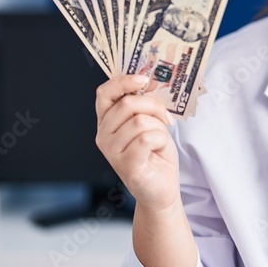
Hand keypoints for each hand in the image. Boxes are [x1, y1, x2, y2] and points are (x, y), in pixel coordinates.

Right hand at [95, 74, 179, 212]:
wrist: (161, 187)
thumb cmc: (155, 153)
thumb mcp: (149, 122)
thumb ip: (143, 104)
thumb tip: (149, 82)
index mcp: (107, 121)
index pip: (105, 93)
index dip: (123, 82)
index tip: (143, 78)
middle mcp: (104, 135)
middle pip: (128, 104)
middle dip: (154, 106)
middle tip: (164, 118)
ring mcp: (112, 151)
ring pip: (141, 121)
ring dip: (159, 128)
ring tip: (159, 140)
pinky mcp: (126, 164)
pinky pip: (147, 138)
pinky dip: (161, 140)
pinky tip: (159, 150)